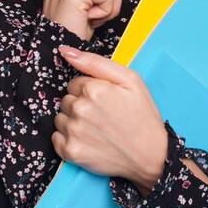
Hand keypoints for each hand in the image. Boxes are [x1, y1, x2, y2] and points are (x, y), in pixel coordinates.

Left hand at [51, 45, 167, 189]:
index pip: (74, 83)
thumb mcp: (130, 80)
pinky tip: (87, 141)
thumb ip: (94, 62)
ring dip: (73, 122)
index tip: (105, 101)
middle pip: (66, 100)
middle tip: (102, 116)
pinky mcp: (71, 152)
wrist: (152, 156)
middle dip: (80, 105)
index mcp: (93, 89)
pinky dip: (67, 140)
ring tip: (96, 129)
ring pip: (60, 118)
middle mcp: (80, 109)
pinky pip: (56, 138)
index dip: (90, 91)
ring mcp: (74, 132)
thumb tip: (64, 51)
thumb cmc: (143, 116)